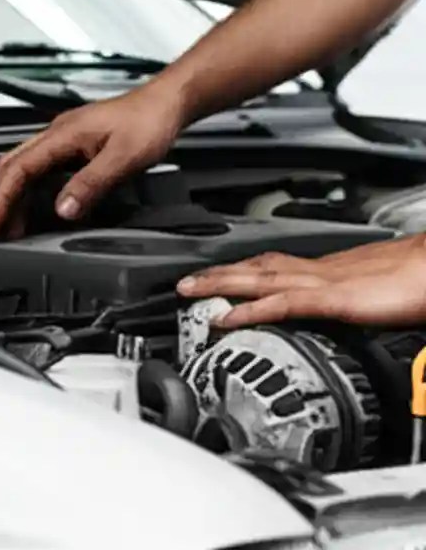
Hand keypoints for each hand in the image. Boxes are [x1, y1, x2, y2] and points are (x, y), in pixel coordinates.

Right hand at [0, 85, 186, 237]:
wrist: (168, 102)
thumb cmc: (150, 121)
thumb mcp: (123, 158)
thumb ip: (91, 184)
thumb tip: (63, 209)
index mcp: (62, 135)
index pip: (18, 169)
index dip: (1, 200)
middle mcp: (57, 135)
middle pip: (12, 167)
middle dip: (1, 200)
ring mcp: (65, 139)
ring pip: (25, 168)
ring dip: (16, 197)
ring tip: (17, 226)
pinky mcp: (75, 145)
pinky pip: (42, 169)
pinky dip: (33, 191)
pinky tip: (42, 206)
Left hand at [176, 235, 425, 327]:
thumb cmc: (425, 279)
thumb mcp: (381, 294)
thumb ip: (358, 302)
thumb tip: (351, 310)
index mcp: (333, 269)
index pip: (277, 266)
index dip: (244, 270)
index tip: (219, 278)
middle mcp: (323, 270)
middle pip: (258, 268)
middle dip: (218, 275)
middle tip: (184, 283)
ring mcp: (327, 282)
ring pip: (260, 280)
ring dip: (220, 285)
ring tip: (188, 292)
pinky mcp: (336, 299)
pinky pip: (283, 304)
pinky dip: (250, 310)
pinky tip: (227, 319)